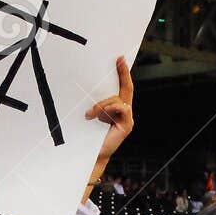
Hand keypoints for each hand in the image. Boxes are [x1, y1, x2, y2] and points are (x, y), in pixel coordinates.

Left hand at [85, 56, 133, 172]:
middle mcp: (124, 112)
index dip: (122, 73)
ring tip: (90, 114)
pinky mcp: (127, 126)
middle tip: (120, 59)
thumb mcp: (91, 115)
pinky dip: (109, 109)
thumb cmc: (89, 137)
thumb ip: (95, 104)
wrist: (92, 156)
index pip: (121, 88)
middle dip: (123, 73)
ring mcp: (127, 119)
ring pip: (117, 100)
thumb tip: (89, 89)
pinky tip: (99, 115)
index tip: (119, 58)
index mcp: (116, 109)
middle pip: (127, 89)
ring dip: (101, 105)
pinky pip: (122, 108)